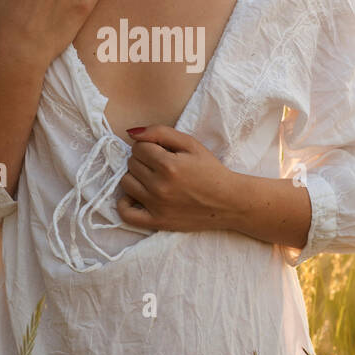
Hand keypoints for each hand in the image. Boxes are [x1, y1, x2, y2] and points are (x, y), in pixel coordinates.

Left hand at [115, 125, 241, 231]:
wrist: (229, 202)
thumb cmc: (210, 170)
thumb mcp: (191, 144)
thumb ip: (160, 132)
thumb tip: (131, 133)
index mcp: (169, 165)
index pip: (138, 147)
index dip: (149, 146)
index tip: (161, 151)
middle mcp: (159, 186)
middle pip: (131, 163)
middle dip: (143, 160)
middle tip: (160, 165)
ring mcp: (156, 206)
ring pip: (126, 183)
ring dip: (136, 177)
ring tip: (152, 178)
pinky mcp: (157, 222)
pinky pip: (125, 213)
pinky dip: (125, 203)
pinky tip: (138, 196)